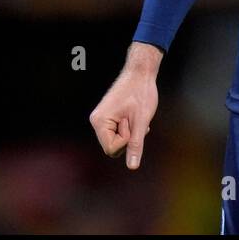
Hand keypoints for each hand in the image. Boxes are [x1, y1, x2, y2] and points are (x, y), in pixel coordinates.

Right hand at [89, 43, 161, 169]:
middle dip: (129, 137)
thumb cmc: (141, 93)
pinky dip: (129, 128)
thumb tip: (132, 167)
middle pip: (113, 147)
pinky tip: (135, 117)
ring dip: (130, 133)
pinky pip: (118, 133)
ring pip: (117, 140)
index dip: (126, 141)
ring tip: (136, 116)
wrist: (140, 72)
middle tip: (135, 118)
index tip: (133, 122)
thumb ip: (136, 144)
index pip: (111, 149)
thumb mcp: (141, 120)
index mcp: (99, 121)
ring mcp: (101, 119)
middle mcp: (96, 121)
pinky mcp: (108, 117)